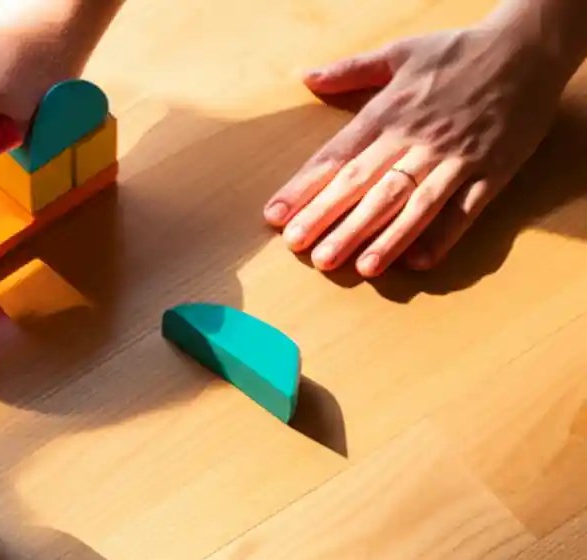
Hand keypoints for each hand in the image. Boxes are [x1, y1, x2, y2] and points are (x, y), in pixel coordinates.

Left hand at [265, 24, 573, 276]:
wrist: (528, 48)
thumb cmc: (458, 51)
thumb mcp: (399, 52)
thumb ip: (350, 70)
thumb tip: (307, 77)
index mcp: (388, 113)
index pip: (337, 157)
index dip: (305, 188)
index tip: (275, 215)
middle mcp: (417, 139)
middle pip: (367, 185)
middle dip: (332, 218)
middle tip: (302, 248)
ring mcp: (456, 158)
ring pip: (412, 203)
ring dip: (383, 236)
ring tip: (356, 266)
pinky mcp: (491, 171)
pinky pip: (465, 210)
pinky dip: (443, 236)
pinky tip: (419, 262)